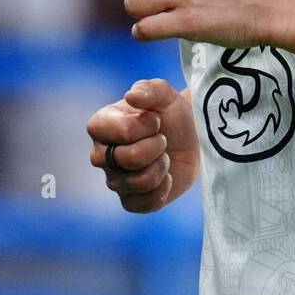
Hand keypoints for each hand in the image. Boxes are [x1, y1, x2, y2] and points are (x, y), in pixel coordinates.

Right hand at [86, 78, 199, 212]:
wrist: (192, 139)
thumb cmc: (172, 113)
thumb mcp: (164, 94)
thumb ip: (149, 89)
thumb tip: (131, 96)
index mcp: (102, 125)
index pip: (114, 130)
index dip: (141, 125)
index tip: (155, 120)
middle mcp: (102, 155)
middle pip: (126, 158)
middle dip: (155, 146)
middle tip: (163, 139)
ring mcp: (115, 179)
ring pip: (136, 182)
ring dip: (160, 167)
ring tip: (165, 156)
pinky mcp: (131, 200)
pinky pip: (141, 205)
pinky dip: (161, 191)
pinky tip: (167, 177)